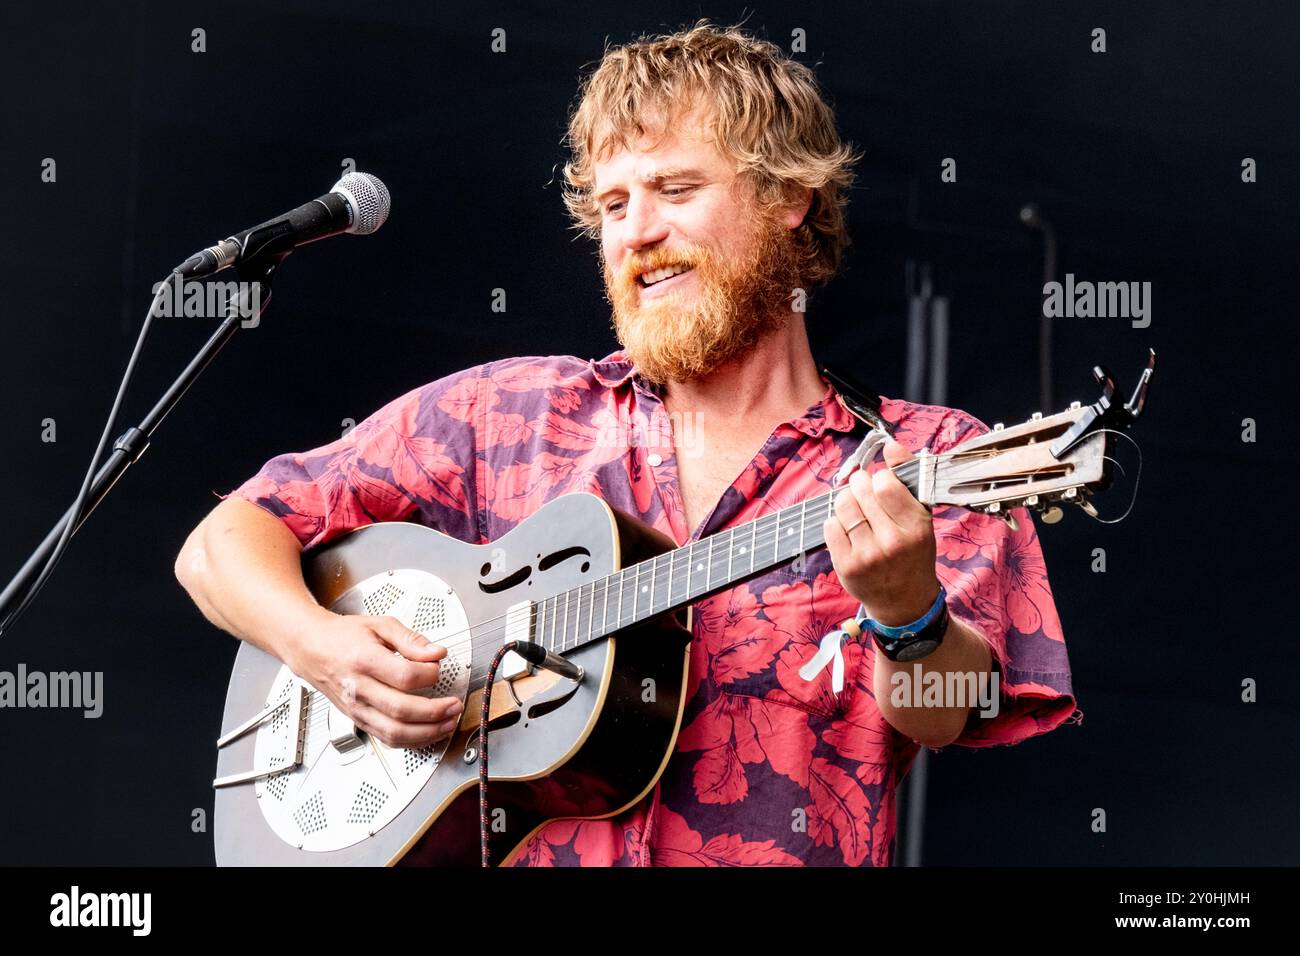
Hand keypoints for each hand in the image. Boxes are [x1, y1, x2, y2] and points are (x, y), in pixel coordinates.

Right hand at [288, 611, 463, 748]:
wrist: (311, 648)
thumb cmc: (343, 636)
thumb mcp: (380, 625)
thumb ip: (411, 639)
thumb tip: (437, 653)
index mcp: (364, 660)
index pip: (404, 676)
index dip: (430, 675)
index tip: (439, 668)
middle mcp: (358, 689)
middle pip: (401, 710)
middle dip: (435, 712)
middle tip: (455, 705)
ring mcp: (357, 708)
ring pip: (394, 732)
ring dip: (427, 732)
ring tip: (448, 722)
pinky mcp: (358, 720)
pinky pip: (386, 738)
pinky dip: (411, 740)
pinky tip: (428, 732)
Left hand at [824, 439, 940, 626]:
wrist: (904, 601)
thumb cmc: (913, 553)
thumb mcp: (921, 517)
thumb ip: (906, 477)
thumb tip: (890, 444)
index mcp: (917, 526)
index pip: (884, 483)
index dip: (879, 479)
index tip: (882, 486)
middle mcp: (892, 542)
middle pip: (859, 490)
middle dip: (860, 486)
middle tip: (866, 496)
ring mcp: (867, 555)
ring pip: (842, 505)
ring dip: (847, 502)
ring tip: (857, 512)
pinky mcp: (846, 565)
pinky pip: (829, 525)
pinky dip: (836, 522)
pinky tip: (850, 531)